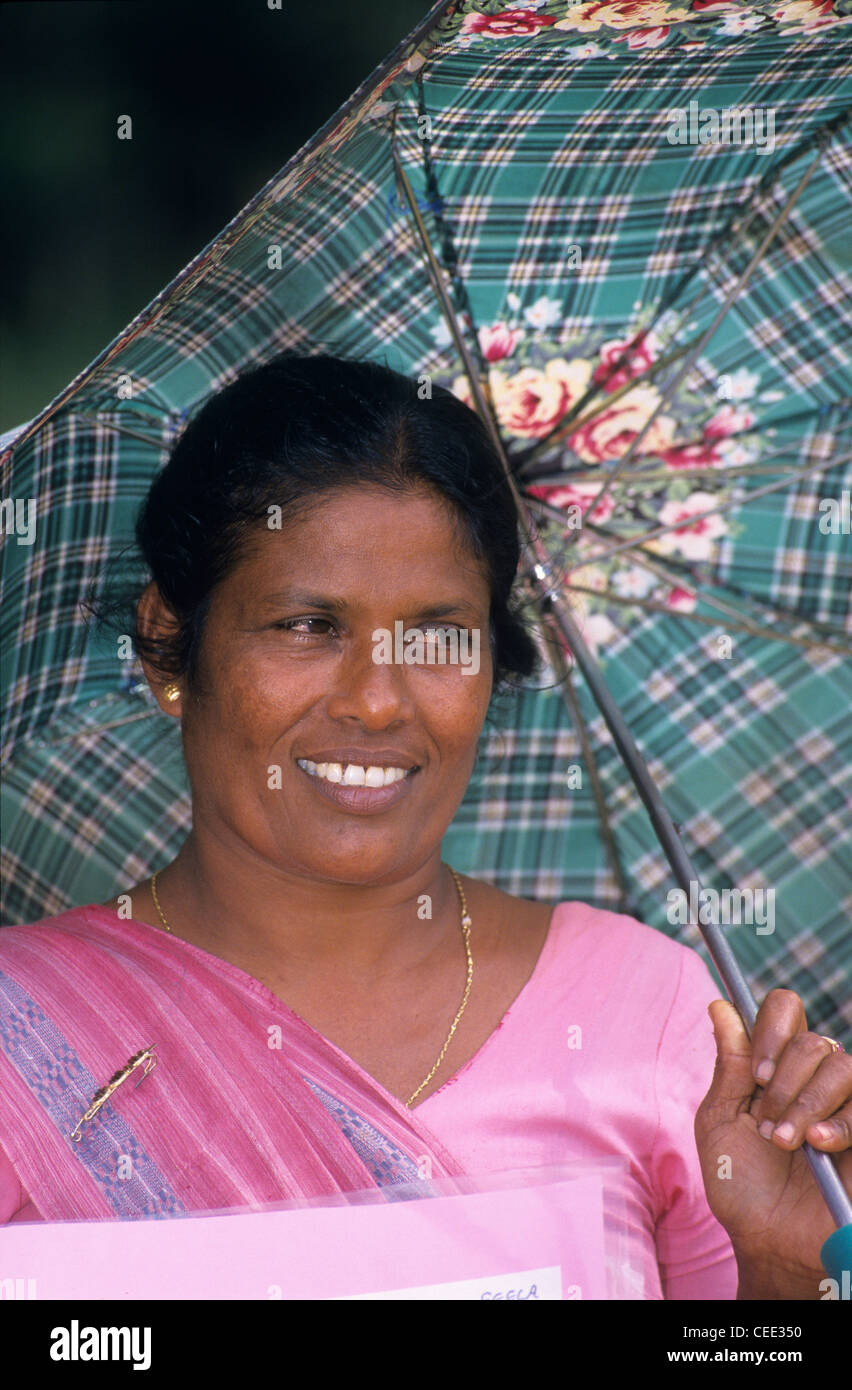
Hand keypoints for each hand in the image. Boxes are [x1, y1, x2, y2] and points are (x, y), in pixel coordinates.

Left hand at [694, 990, 851, 1297]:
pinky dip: (837, 1123)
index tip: (754, 1074)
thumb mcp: (721, 1120)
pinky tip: (817, 1146)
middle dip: (782, 1083)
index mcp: (775, 1064)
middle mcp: (814, 1077)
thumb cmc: (740, 1183)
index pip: (784, 1009)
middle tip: (766, 1126)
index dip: (770, 1029)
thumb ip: (729, 1065)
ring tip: (786, 1143)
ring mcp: (844, 1103)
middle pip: (813, 1040)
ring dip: (804, 1104)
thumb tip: (720, 1006)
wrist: (768, 1239)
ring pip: (841, 1065)